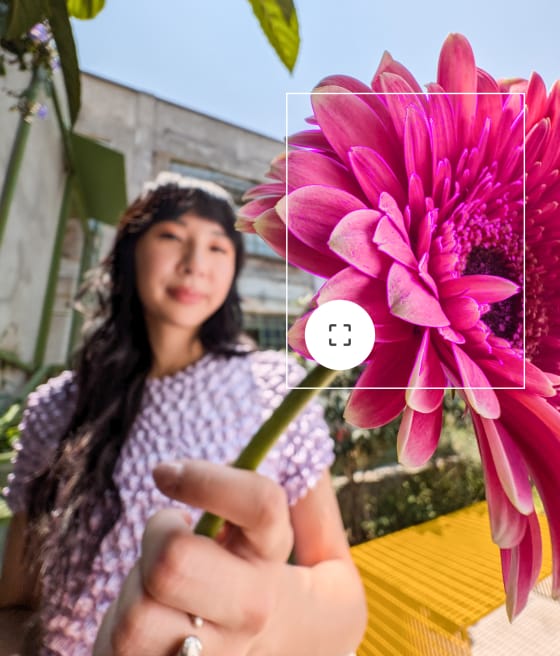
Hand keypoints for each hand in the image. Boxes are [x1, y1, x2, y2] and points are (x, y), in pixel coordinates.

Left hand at [94, 460, 293, 655]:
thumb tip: (299, 453)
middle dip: (158, 534)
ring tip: (163, 586)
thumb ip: (313, 505)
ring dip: (137, 587)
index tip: (167, 472)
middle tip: (171, 531)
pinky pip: (118, 648)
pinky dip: (120, 626)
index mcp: (282, 566)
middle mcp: (251, 616)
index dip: (207, 479)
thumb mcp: (327, 564)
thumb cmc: (287, 608)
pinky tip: (152, 622)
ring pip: (137, 613)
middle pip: (174, 561)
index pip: (259, 506)